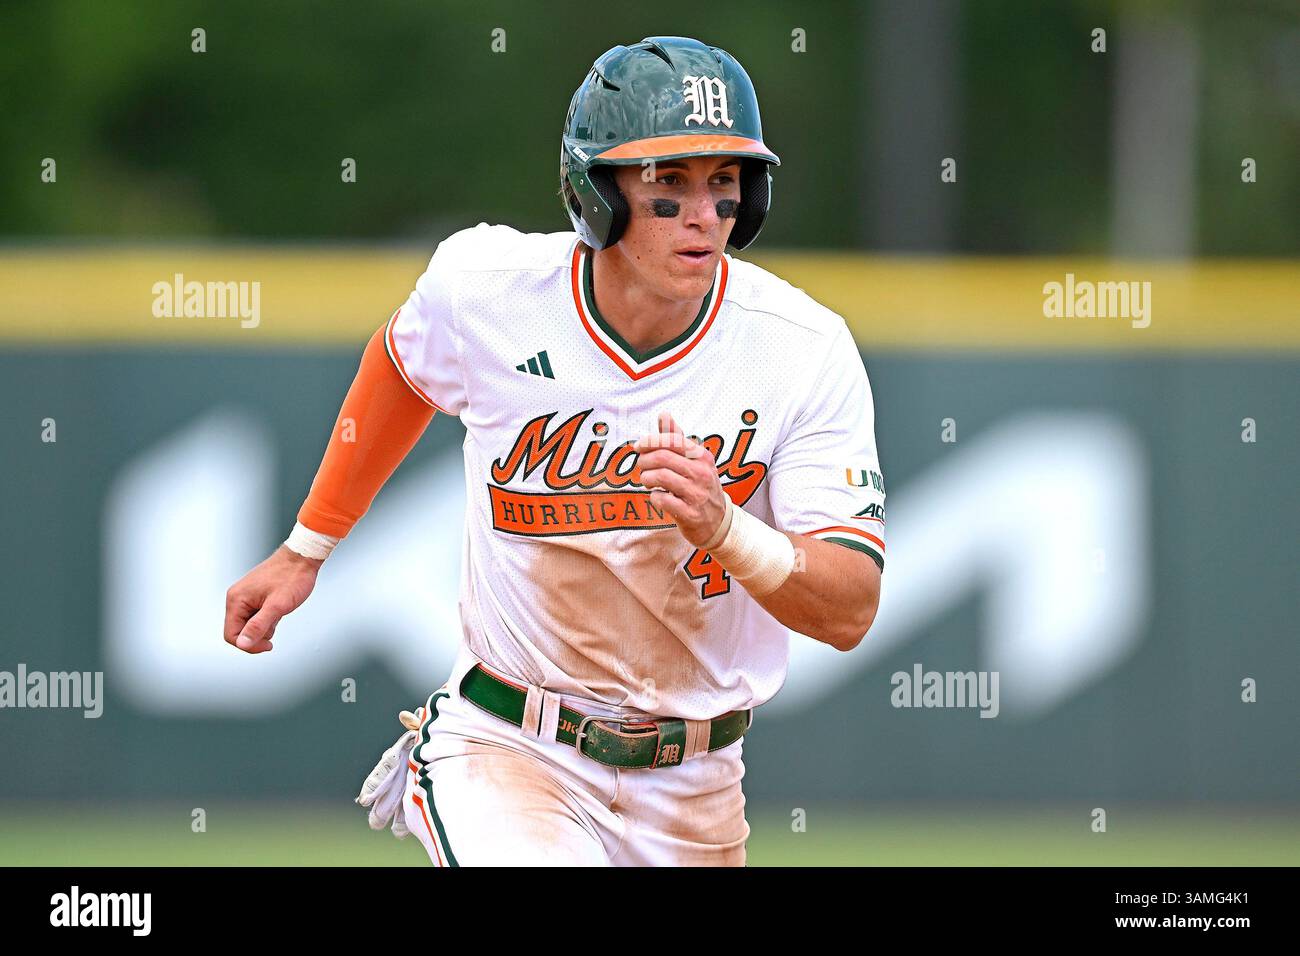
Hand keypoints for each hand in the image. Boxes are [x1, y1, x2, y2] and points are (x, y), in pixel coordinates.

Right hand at [223, 544, 322, 653]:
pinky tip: (279, 609)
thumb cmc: (292, 577)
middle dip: (259, 634)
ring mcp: (246, 597)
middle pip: (240, 631)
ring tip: (279, 612)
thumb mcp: (278, 605)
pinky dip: (269, 619)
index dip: (249, 645)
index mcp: (236, 600)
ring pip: (250, 626)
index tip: (268, 645)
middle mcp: (237, 598)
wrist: (302, 558)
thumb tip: (243, 643)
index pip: (231, 635)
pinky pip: (256, 617)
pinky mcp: (255, 597)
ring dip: (266, 626)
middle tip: (277, 622)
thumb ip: (258, 626)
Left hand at [633, 411, 728, 547]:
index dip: (650, 441)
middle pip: (662, 458)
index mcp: (702, 456)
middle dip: (644, 460)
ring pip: (660, 477)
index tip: (638, 447)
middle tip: (641, 466)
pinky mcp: (690, 513)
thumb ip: (676, 438)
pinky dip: (654, 497)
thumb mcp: (694, 461)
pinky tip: (658, 497)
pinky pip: (661, 499)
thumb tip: (664, 414)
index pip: (672, 440)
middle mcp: (702, 473)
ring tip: (648, 481)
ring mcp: (697, 494)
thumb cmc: (700, 486)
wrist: (718, 522)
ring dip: (646, 478)